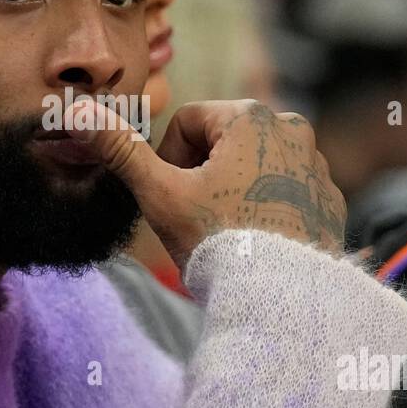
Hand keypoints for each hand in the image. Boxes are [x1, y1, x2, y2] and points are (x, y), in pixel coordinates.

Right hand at [67, 98, 345, 268]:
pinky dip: (266, 207)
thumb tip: (78, 110)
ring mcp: (315, 164)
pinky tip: (255, 239)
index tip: (170, 196)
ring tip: (225, 230)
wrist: (279, 298)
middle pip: (222, 141)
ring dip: (233, 188)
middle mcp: (291, 129)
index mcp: (250, 117)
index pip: (187, 122)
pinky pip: (284, 191)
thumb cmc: (218, 241)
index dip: (167, 160)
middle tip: (194, 216)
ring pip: (253, 165)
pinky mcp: (328, 198)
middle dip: (201, 173)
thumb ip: (120, 149)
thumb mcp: (160, 194)